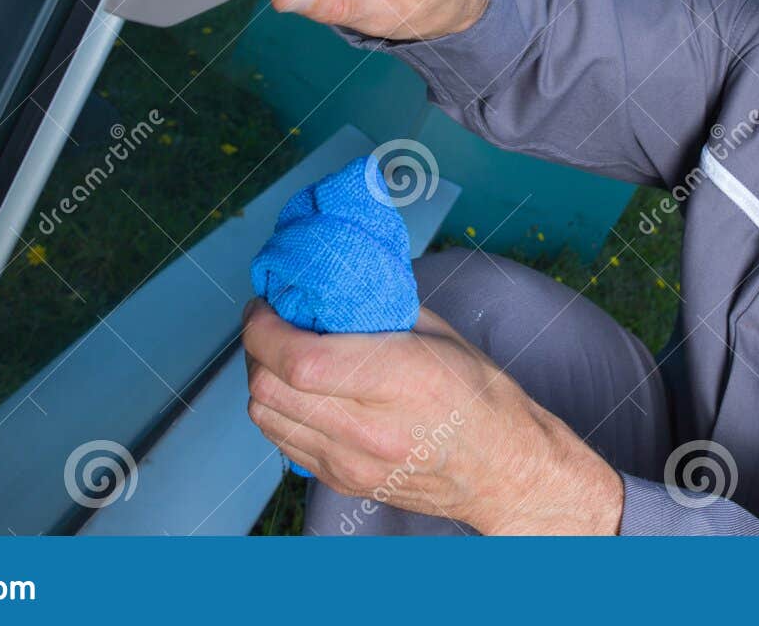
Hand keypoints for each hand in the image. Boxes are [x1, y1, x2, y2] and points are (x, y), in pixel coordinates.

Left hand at [241, 298, 623, 534]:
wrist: (502, 468)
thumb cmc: (478, 395)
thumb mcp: (437, 333)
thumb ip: (378, 306)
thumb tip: (333, 277)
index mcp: (396, 379)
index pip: (299, 360)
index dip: (265, 328)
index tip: (265, 305)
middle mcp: (367, 429)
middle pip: (268, 389)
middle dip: (255, 348)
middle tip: (271, 322)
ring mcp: (350, 462)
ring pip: (265, 418)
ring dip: (263, 379)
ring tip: (282, 355)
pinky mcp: (342, 481)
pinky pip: (282, 442)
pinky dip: (279, 410)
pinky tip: (302, 391)